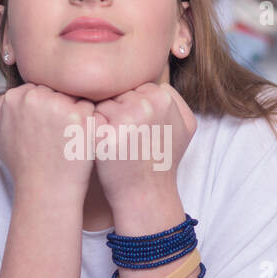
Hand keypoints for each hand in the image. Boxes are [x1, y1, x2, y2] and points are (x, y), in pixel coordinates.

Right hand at [0, 83, 95, 200]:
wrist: (46, 190)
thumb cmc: (24, 167)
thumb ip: (0, 113)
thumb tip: (9, 97)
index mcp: (12, 98)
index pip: (37, 88)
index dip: (44, 108)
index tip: (45, 127)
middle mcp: (33, 97)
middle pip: (55, 90)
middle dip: (60, 106)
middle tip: (58, 133)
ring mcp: (57, 105)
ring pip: (73, 96)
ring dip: (75, 111)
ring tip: (68, 137)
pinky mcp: (80, 115)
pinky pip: (90, 107)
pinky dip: (89, 121)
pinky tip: (80, 138)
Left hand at [91, 83, 195, 204]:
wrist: (146, 194)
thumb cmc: (163, 160)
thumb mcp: (187, 126)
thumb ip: (176, 98)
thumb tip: (158, 83)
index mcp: (163, 98)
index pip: (137, 88)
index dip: (134, 108)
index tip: (140, 129)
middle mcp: (145, 105)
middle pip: (119, 94)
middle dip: (118, 112)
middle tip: (128, 138)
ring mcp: (123, 120)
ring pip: (102, 104)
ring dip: (104, 121)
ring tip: (117, 143)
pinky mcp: (103, 136)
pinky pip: (89, 120)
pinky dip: (92, 132)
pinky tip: (102, 147)